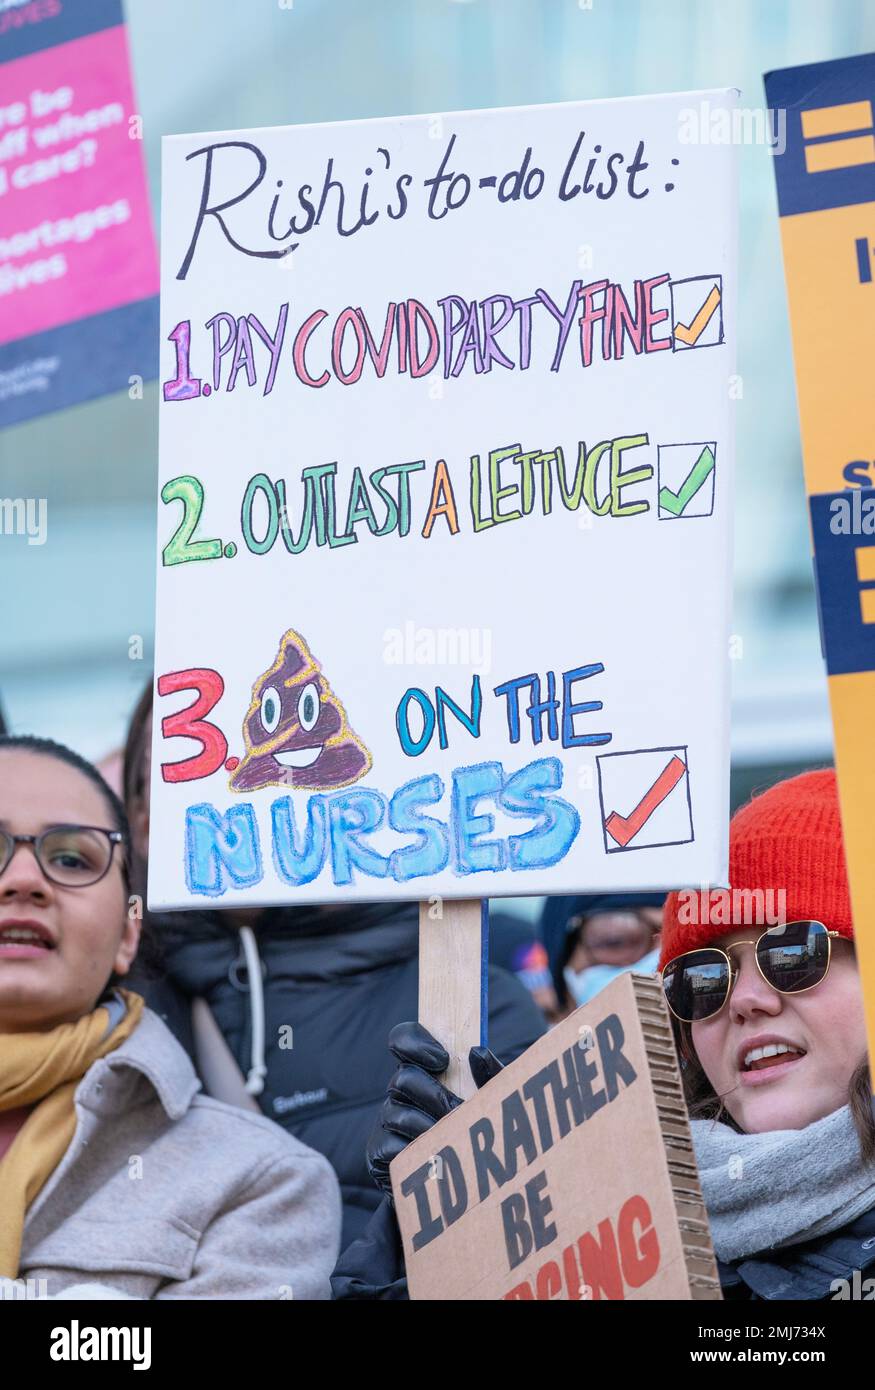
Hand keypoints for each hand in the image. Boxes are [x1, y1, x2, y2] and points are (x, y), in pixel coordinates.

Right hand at [367, 1021, 502, 1198]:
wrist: (463, 1185)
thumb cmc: (476, 1132)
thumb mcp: (491, 1102)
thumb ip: (490, 1075)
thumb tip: (477, 1052)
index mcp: (424, 1070)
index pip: (403, 1039)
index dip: (415, 1042)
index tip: (443, 1059)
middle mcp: (400, 1091)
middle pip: (403, 1078)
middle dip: (435, 1095)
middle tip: (459, 1112)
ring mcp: (387, 1120)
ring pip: (397, 1114)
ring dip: (430, 1128)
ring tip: (454, 1141)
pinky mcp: (379, 1152)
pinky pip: (391, 1147)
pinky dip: (417, 1154)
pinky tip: (436, 1161)